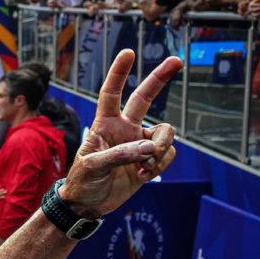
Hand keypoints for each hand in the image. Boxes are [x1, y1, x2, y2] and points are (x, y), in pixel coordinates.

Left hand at [60, 50, 181, 218]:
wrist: (88, 204)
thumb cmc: (82, 182)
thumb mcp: (93, 167)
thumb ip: (120, 155)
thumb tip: (150, 148)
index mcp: (105, 124)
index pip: (111, 93)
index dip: (119, 73)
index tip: (128, 53)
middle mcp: (125, 128)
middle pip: (145, 97)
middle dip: (160, 78)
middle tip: (177, 60)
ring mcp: (139, 142)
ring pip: (165, 133)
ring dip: (161, 149)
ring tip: (144, 167)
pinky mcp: (150, 159)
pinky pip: (167, 154)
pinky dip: (160, 165)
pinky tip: (143, 175)